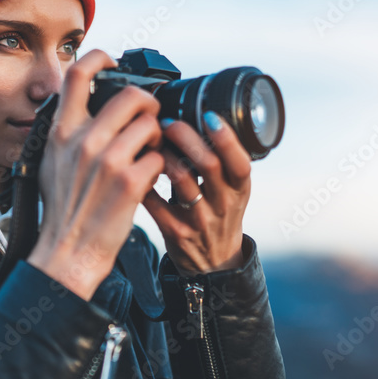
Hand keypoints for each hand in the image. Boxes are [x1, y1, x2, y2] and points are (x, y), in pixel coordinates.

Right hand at [27, 49, 165, 301]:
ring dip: (159, 137)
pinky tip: (150, 178)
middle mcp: (83, 141)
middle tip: (151, 117)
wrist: (68, 251)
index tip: (114, 63)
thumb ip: (67, 131)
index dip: (100, 58)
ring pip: (152, 125)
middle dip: (149, 103)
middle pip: (131, 95)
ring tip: (150, 153)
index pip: (78, 75)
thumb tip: (83, 104)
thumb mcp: (51, 161)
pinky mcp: (130, 183)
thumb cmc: (63, 209)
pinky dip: (161, 167)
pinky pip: (160, 158)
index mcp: (61, 132)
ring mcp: (108, 161)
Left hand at [142, 112, 250, 273]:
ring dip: (163, 155)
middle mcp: (223, 204)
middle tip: (167, 122)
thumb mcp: (232, 190)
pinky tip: (137, 166)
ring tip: (152, 142)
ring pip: (181, 180)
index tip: (208, 116)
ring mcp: (199, 220)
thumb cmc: (219, 214)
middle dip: (186, 137)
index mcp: (240, 189)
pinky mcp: (175, 232)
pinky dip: (145, 179)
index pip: (240, 162)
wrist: (214, 262)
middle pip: (208, 164)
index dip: (226, 138)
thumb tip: (200, 117)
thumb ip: (222, 161)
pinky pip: (156, 200)